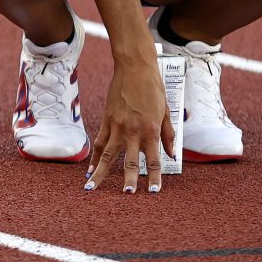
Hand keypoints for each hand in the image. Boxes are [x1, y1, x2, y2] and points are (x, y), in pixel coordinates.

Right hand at [86, 60, 174, 192]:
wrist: (134, 68)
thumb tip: (171, 155)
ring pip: (108, 155)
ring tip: (92, 187)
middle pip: (130, 161)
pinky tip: (90, 169)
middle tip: (127, 194)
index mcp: (150, 130)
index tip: (153, 191)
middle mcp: (133, 131)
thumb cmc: (154, 88)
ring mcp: (117, 126)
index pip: (153, 160)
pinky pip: (99, 142)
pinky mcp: (106, 120)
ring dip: (101, 173)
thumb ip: (167, 135)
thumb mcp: (166, 112)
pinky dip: (94, 157)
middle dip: (128, 179)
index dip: (154, 177)